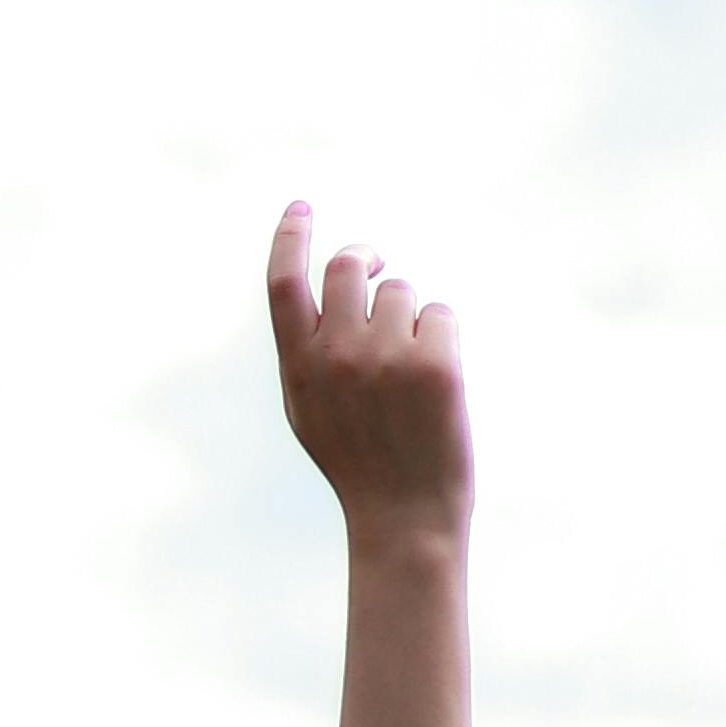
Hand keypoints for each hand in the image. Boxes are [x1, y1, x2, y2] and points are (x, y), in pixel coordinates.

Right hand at [268, 201, 469, 533]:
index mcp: (299, 365)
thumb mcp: (308, 408)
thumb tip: (328, 287)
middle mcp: (337, 354)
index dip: (290, 236)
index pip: (284, 281)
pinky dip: (441, 336)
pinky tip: (437, 382)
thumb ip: (308, 349)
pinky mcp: (435, 365)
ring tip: (409, 373)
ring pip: (401, 292)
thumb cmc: (357, 463)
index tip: (301, 207)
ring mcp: (386, 358)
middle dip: (368, 262)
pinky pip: (439, 314)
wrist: (404, 519)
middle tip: (380, 269)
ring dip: (408, 316)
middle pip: (350, 266)